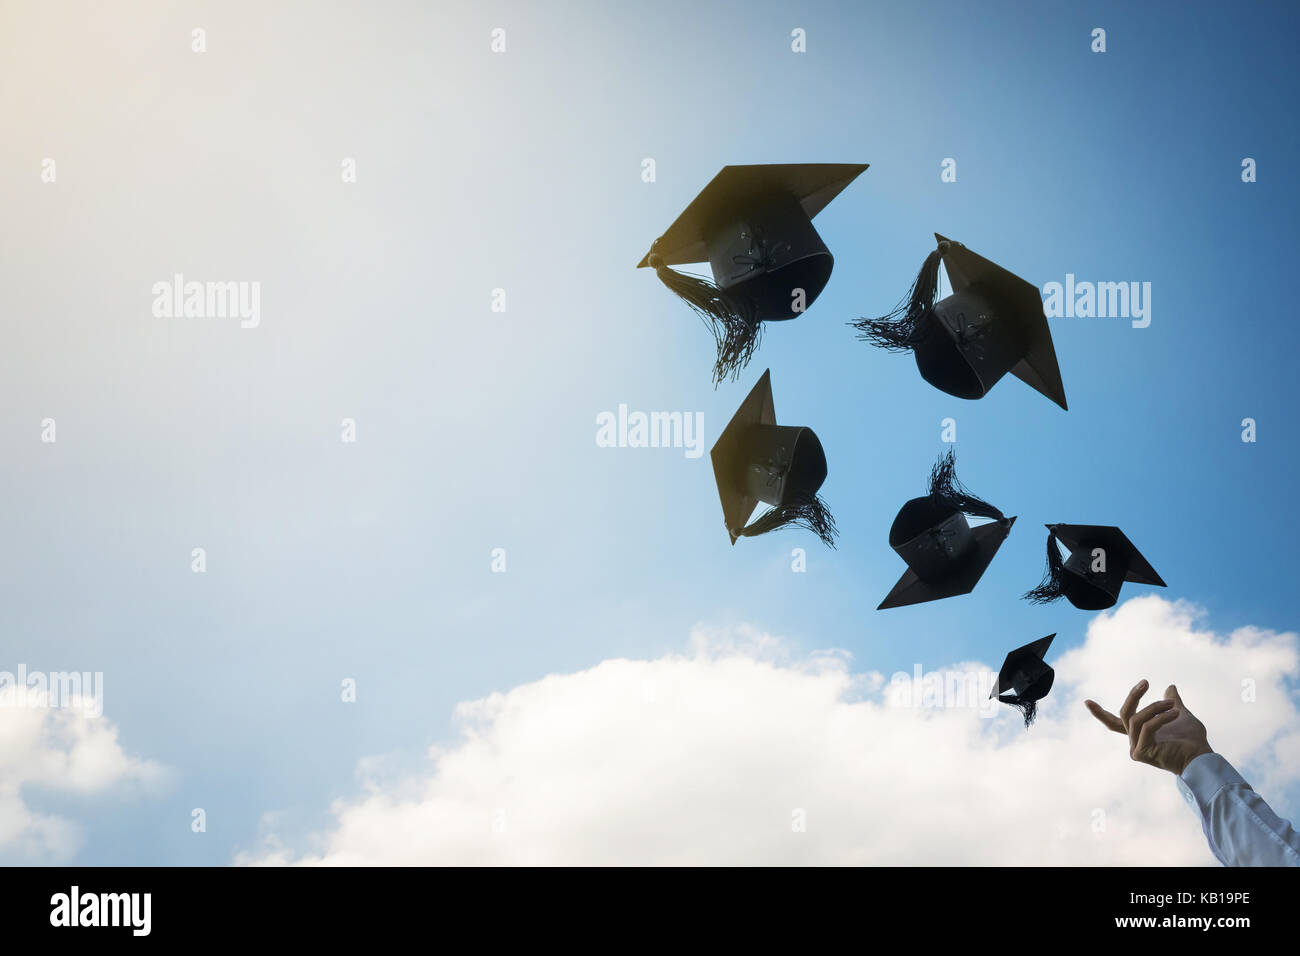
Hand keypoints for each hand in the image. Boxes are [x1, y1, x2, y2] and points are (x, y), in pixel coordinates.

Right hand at [1085, 680, 1212, 775]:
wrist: (1202, 757)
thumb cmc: (1193, 740)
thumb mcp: (1180, 714)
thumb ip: (1172, 702)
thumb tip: (1170, 687)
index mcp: (1139, 734)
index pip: (1114, 722)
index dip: (1100, 712)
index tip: (1086, 701)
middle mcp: (1133, 742)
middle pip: (1124, 714)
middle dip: (1133, 696)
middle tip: (1145, 683)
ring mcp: (1136, 748)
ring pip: (1136, 719)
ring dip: (1155, 708)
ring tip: (1172, 704)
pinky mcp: (1141, 753)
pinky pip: (1146, 727)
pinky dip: (1161, 718)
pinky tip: (1175, 713)